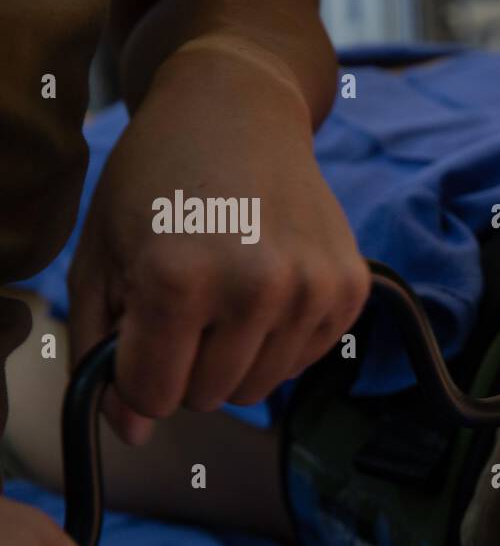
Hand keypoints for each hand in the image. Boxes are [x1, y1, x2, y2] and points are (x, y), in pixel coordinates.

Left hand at [68, 46, 369, 444]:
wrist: (239, 110)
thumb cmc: (157, 181)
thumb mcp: (101, 257)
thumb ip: (103, 351)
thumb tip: (134, 434)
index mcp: (178, 278)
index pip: (152, 395)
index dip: (136, 373)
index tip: (139, 332)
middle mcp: (255, 287)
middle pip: (208, 398)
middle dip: (186, 366)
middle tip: (185, 303)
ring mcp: (312, 290)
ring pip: (258, 388)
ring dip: (233, 356)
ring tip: (226, 291)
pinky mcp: (351, 290)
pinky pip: (303, 362)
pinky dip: (278, 339)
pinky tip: (267, 284)